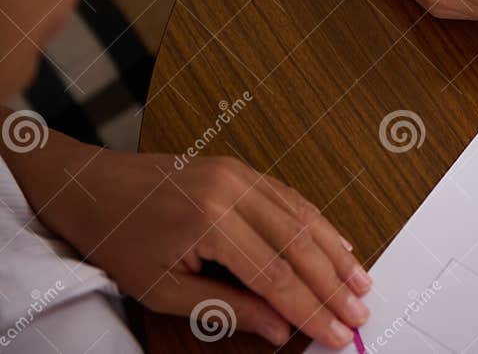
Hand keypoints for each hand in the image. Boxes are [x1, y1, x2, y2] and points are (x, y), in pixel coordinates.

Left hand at [25, 138, 369, 349]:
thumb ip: (227, 308)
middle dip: (333, 284)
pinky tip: (338, 245)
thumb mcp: (163, 289)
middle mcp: (232, 190)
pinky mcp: (242, 168)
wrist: (91, 185)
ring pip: (303, 216)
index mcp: (209, 222)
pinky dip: (318, 224)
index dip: (311, 309)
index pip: (275, 275)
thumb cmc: (119, 239)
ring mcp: (240, 174)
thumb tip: (280, 328)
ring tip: (361, 284)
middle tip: (360, 314)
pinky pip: (291, 197)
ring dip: (336, 254)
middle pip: (299, 244)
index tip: (337, 333)